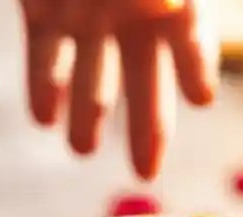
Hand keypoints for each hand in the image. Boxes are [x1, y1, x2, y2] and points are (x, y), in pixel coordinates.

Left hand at [19, 0, 218, 179]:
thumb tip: (166, 7)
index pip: (191, 37)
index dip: (197, 64)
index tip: (201, 98)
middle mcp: (131, 12)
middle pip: (145, 78)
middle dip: (147, 126)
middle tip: (144, 175)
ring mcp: (86, 14)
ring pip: (92, 75)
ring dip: (87, 115)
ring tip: (81, 150)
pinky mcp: (41, 12)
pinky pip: (44, 56)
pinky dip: (43, 87)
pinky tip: (44, 119)